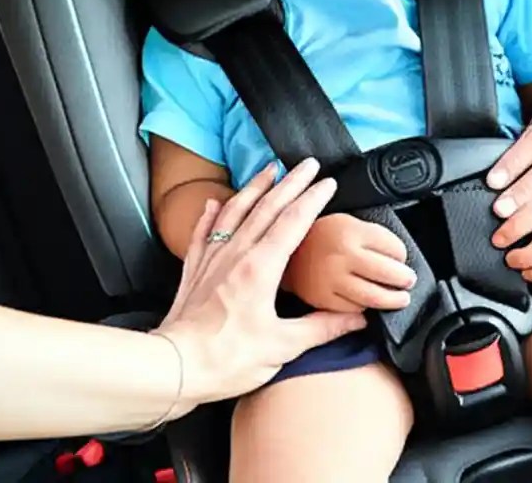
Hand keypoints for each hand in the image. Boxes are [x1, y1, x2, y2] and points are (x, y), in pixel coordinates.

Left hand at [153, 159, 368, 409]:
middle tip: (307, 164)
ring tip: (267, 170)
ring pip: (235, 212)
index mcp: (261, 268)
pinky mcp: (194, 271)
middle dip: (290, 182)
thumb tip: (357, 320)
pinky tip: (214, 203)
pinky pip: (204, 233)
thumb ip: (322, 328)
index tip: (328, 182)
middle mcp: (236, 255)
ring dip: (254, 188)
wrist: (174, 367)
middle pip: (267, 207)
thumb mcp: (282, 347)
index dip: (313, 199)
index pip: (293, 222)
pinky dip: (210, 214)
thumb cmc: (225, 359)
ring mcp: (212, 260)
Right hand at [284, 214, 416, 313]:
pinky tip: (368, 303)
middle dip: (404, 279)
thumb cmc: (320, 236)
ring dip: (392, 299)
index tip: (401, 257)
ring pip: (374, 296)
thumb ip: (372, 235)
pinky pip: (353, 310)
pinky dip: (365, 309)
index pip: (393, 247)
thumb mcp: (346, 222)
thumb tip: (400, 256)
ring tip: (400, 298)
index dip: (401, 254)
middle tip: (408, 281)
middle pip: (388, 273)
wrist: (282, 252)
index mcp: (350, 231)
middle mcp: (342, 255)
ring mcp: (332, 279)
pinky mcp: (322, 298)